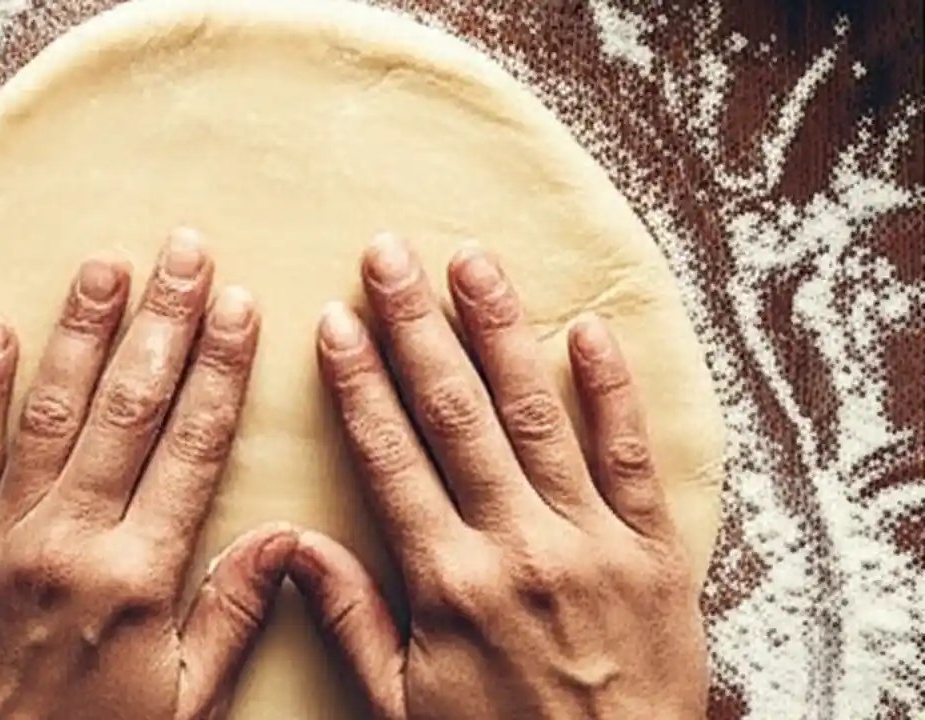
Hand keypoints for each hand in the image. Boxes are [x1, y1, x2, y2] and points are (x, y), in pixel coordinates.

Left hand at [0, 230, 296, 719]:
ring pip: (49, 414)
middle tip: (186, 251)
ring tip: (108, 265)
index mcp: (138, 578)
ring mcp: (1, 540)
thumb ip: (232, 616)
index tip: (240, 308)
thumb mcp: (185, 707)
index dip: (220, 371)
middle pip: (128, 409)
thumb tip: (286, 537)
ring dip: (81, 333)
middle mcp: (70, 542)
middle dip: (163, 322)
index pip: (192, 448)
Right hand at [290, 235, 707, 719]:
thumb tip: (290, 545)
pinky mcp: (654, 550)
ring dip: (500, 331)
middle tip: (389, 254)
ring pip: (537, 414)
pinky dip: (613, 390)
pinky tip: (588, 330)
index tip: (336, 321)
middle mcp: (517, 544)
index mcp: (448, 580)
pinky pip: (633, 456)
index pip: (391, 456)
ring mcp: (592, 540)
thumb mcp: (400, 705)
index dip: (360, 382)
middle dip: (416, 325)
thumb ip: (347, 618)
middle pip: (457, 412)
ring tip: (471, 262)